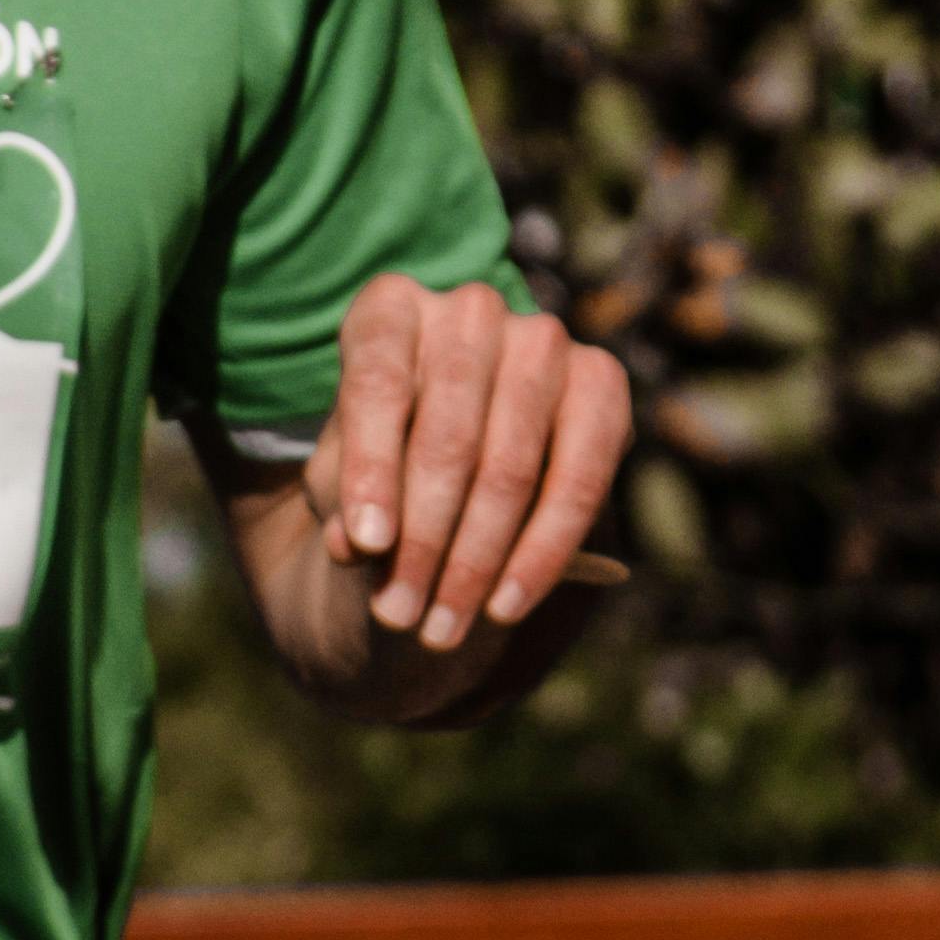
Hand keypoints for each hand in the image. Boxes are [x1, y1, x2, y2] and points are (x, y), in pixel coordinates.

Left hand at [297, 272, 632, 671]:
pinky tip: (507, 606)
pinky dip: (542, 552)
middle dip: (424, 540)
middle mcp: (469, 309)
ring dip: (476, 561)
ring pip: (511, 466)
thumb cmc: (381, 469)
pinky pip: (579, 480)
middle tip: (400, 615)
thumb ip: (339, 498)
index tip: (364, 546)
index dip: (371, 468)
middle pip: (448, 435)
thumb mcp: (338, 482)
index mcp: (388, 310)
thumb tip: (354, 543)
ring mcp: (541, 339)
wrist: (455, 467)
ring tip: (442, 630)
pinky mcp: (601, 381)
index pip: (377, 382)